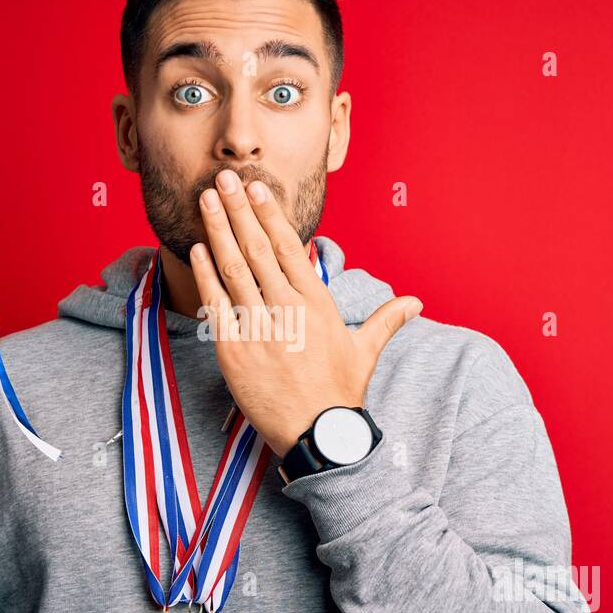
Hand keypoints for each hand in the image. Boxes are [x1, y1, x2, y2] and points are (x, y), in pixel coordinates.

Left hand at [190, 169, 421, 456]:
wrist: (318, 436)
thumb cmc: (340, 394)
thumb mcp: (365, 352)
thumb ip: (385, 320)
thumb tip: (415, 303)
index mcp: (317, 303)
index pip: (291, 247)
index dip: (270, 214)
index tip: (257, 188)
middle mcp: (288, 309)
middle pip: (259, 248)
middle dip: (240, 209)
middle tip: (225, 177)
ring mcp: (259, 328)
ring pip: (234, 268)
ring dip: (219, 229)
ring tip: (207, 199)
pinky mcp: (234, 350)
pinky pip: (216, 304)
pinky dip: (206, 274)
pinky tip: (197, 248)